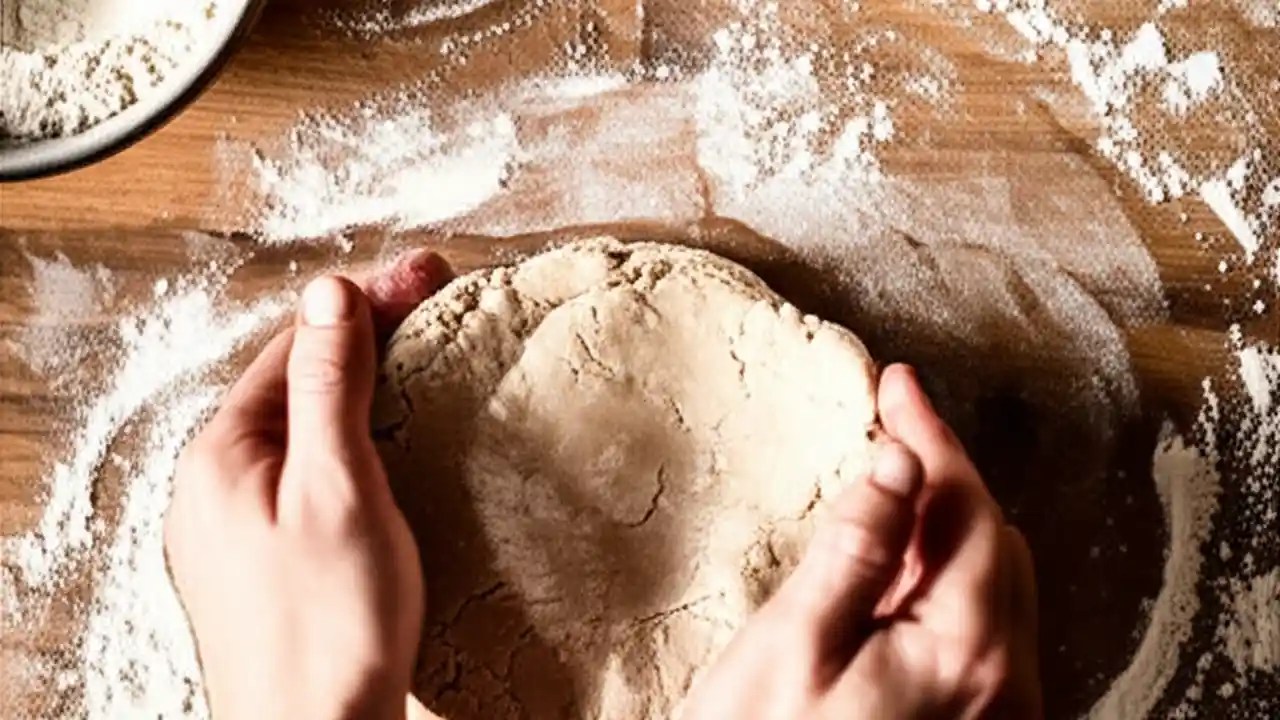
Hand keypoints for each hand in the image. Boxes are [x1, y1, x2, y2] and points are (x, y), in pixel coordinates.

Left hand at [164, 251, 453, 719]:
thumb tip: (330, 296)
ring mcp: (237, 524)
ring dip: (356, 383)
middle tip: (428, 299)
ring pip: (302, 427)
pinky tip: (383, 440)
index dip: (363, 302)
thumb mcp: (337, 486)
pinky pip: (305, 473)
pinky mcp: (267, 557)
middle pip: (294, 380)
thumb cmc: (331, 626)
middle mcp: (215, 483)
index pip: (296, 344)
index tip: (425, 274)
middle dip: (363, 334)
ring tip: (413, 353)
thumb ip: (327, 386)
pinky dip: (348, 438)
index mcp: (221, 455)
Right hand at [683, 364, 1041, 719]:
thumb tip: (900, 462)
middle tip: (888, 429)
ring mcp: (997, 709)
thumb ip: (856, 549)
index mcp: (965, 651)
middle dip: (943, 477)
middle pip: (993, 541)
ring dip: (943, 526)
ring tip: (885, 490)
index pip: (966, 509)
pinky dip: (942, 579)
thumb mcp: (793, 644)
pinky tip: (895, 570)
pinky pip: (978, 626)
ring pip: (991, 582)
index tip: (897, 385)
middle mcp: (1004, 683)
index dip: (931, 436)